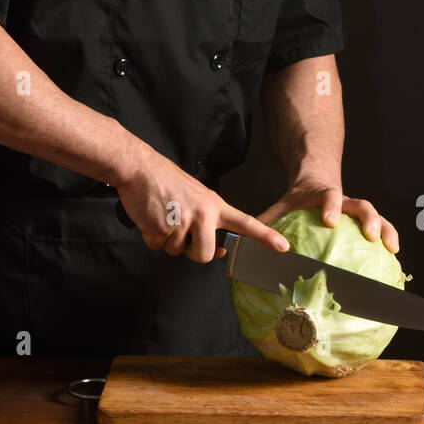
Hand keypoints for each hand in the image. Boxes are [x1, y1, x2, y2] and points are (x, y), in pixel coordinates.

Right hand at [116, 147, 291, 264]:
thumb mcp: (197, 196)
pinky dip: (151, 237)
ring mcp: (182, 221)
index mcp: (214, 205)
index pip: (245, 222)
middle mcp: (202, 213)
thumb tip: (218, 251)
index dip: (264, 236)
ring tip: (163, 216)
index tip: (283, 247)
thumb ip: (210, 220)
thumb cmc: (167, 182)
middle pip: (205, 255)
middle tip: (181, 234)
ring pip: (177, 252)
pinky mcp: (160, 227)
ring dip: (167, 240)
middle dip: (191, 252)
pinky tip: (151, 217)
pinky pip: (157, 246)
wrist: (140, 168)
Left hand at [255, 181, 399, 253]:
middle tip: (370, 235)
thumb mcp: (280, 207)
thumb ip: (265, 224)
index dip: (330, 206)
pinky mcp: (367, 222)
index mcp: (322, 196)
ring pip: (378, 216)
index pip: (328, 196)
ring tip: (391, 250)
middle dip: (368, 218)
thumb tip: (242, 246)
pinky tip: (395, 265)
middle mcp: (345, 201)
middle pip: (362, 204)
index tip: (329, 220)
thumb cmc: (298, 201)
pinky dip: (391, 243)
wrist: (316, 181)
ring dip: (386, 231)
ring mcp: (358, 211)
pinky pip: (384, 230)